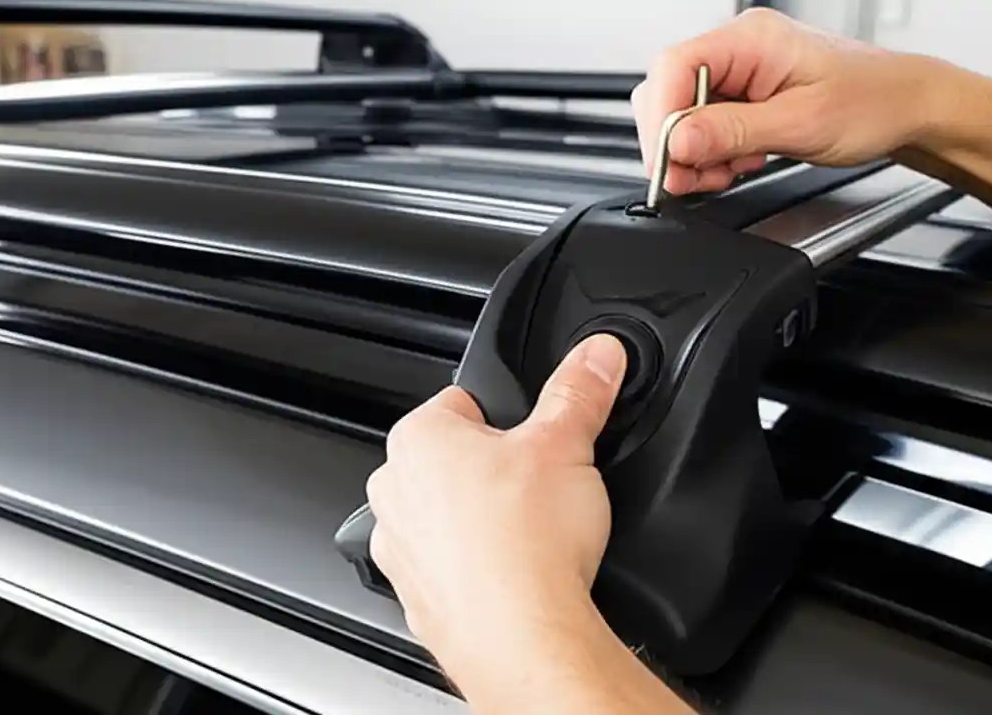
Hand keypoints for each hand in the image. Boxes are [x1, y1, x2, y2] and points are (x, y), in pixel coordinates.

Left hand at [366, 334, 625, 670]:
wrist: (522, 636)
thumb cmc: (528, 544)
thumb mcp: (566, 445)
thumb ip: (580, 391)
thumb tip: (596, 354)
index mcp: (419, 439)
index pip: (462, 402)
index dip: (508, 418)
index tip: (534, 437)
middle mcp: (394, 490)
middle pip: (454, 460)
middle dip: (495, 470)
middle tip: (539, 488)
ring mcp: (399, 548)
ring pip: (447, 516)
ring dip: (482, 520)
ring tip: (529, 534)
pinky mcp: (416, 596)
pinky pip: (449, 567)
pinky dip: (476, 567)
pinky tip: (514, 574)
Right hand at [632, 7, 944, 193]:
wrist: (908, 108)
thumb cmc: (873, 102)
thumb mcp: (800, 124)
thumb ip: (732, 132)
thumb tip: (677, 142)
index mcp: (750, 39)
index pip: (674, 68)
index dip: (661, 118)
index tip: (667, 160)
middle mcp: (739, 49)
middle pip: (669, 92)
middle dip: (675, 143)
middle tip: (691, 178)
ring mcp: (740, 72)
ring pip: (684, 114)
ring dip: (694, 153)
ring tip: (726, 172)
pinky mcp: (744, 95)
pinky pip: (706, 124)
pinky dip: (712, 153)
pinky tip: (738, 163)